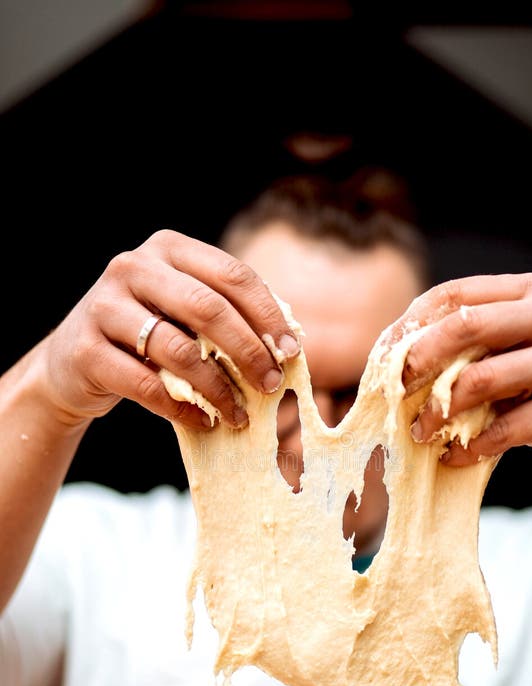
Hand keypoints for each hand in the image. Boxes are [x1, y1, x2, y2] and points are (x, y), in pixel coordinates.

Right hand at [40, 230, 299, 429]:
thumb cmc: (146, 336)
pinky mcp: (85, 350)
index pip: (231, 274)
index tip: (291, 352)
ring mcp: (103, 306)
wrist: (71, 364)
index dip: (267, 315)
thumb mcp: (182, 312)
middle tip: (272, 385)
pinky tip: (203, 421)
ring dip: (217, 388)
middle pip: (207, 308)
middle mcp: (132, 268)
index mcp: (168, 248)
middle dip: (248, 351)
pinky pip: (145, 385)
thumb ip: (225, 316)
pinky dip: (181, 408)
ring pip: (177, 349)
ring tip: (239, 414)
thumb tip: (288, 347)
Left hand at [392, 273, 531, 482]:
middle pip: (466, 326)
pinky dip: (471, 446)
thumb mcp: (507, 350)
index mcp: (530, 292)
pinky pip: (506, 428)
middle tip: (395, 390)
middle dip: (419, 359)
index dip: (409, 324)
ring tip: (420, 430)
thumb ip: (464, 345)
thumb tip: (389, 358)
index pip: (454, 293)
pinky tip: (453, 455)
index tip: (382, 357)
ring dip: (439, 410)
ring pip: (482, 378)